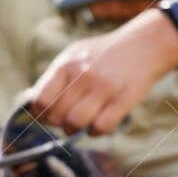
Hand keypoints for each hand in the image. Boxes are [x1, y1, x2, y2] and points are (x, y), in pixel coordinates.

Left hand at [28, 9, 177, 134]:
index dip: (41, 114)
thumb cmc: (103, 54)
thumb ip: (55, 79)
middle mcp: (82, 75)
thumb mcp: (74, 55)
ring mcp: (104, 87)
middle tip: (68, 119)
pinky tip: (99, 122)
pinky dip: (96, 131)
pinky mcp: (123, 99)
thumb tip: (34, 105)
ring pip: (76, 124)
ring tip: (82, 122)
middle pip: (56, 116)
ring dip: (76, 130)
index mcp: (66, 64)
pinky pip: (100, 128)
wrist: (143, 45)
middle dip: (59, 124)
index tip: (49, 115)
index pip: (40, 100)